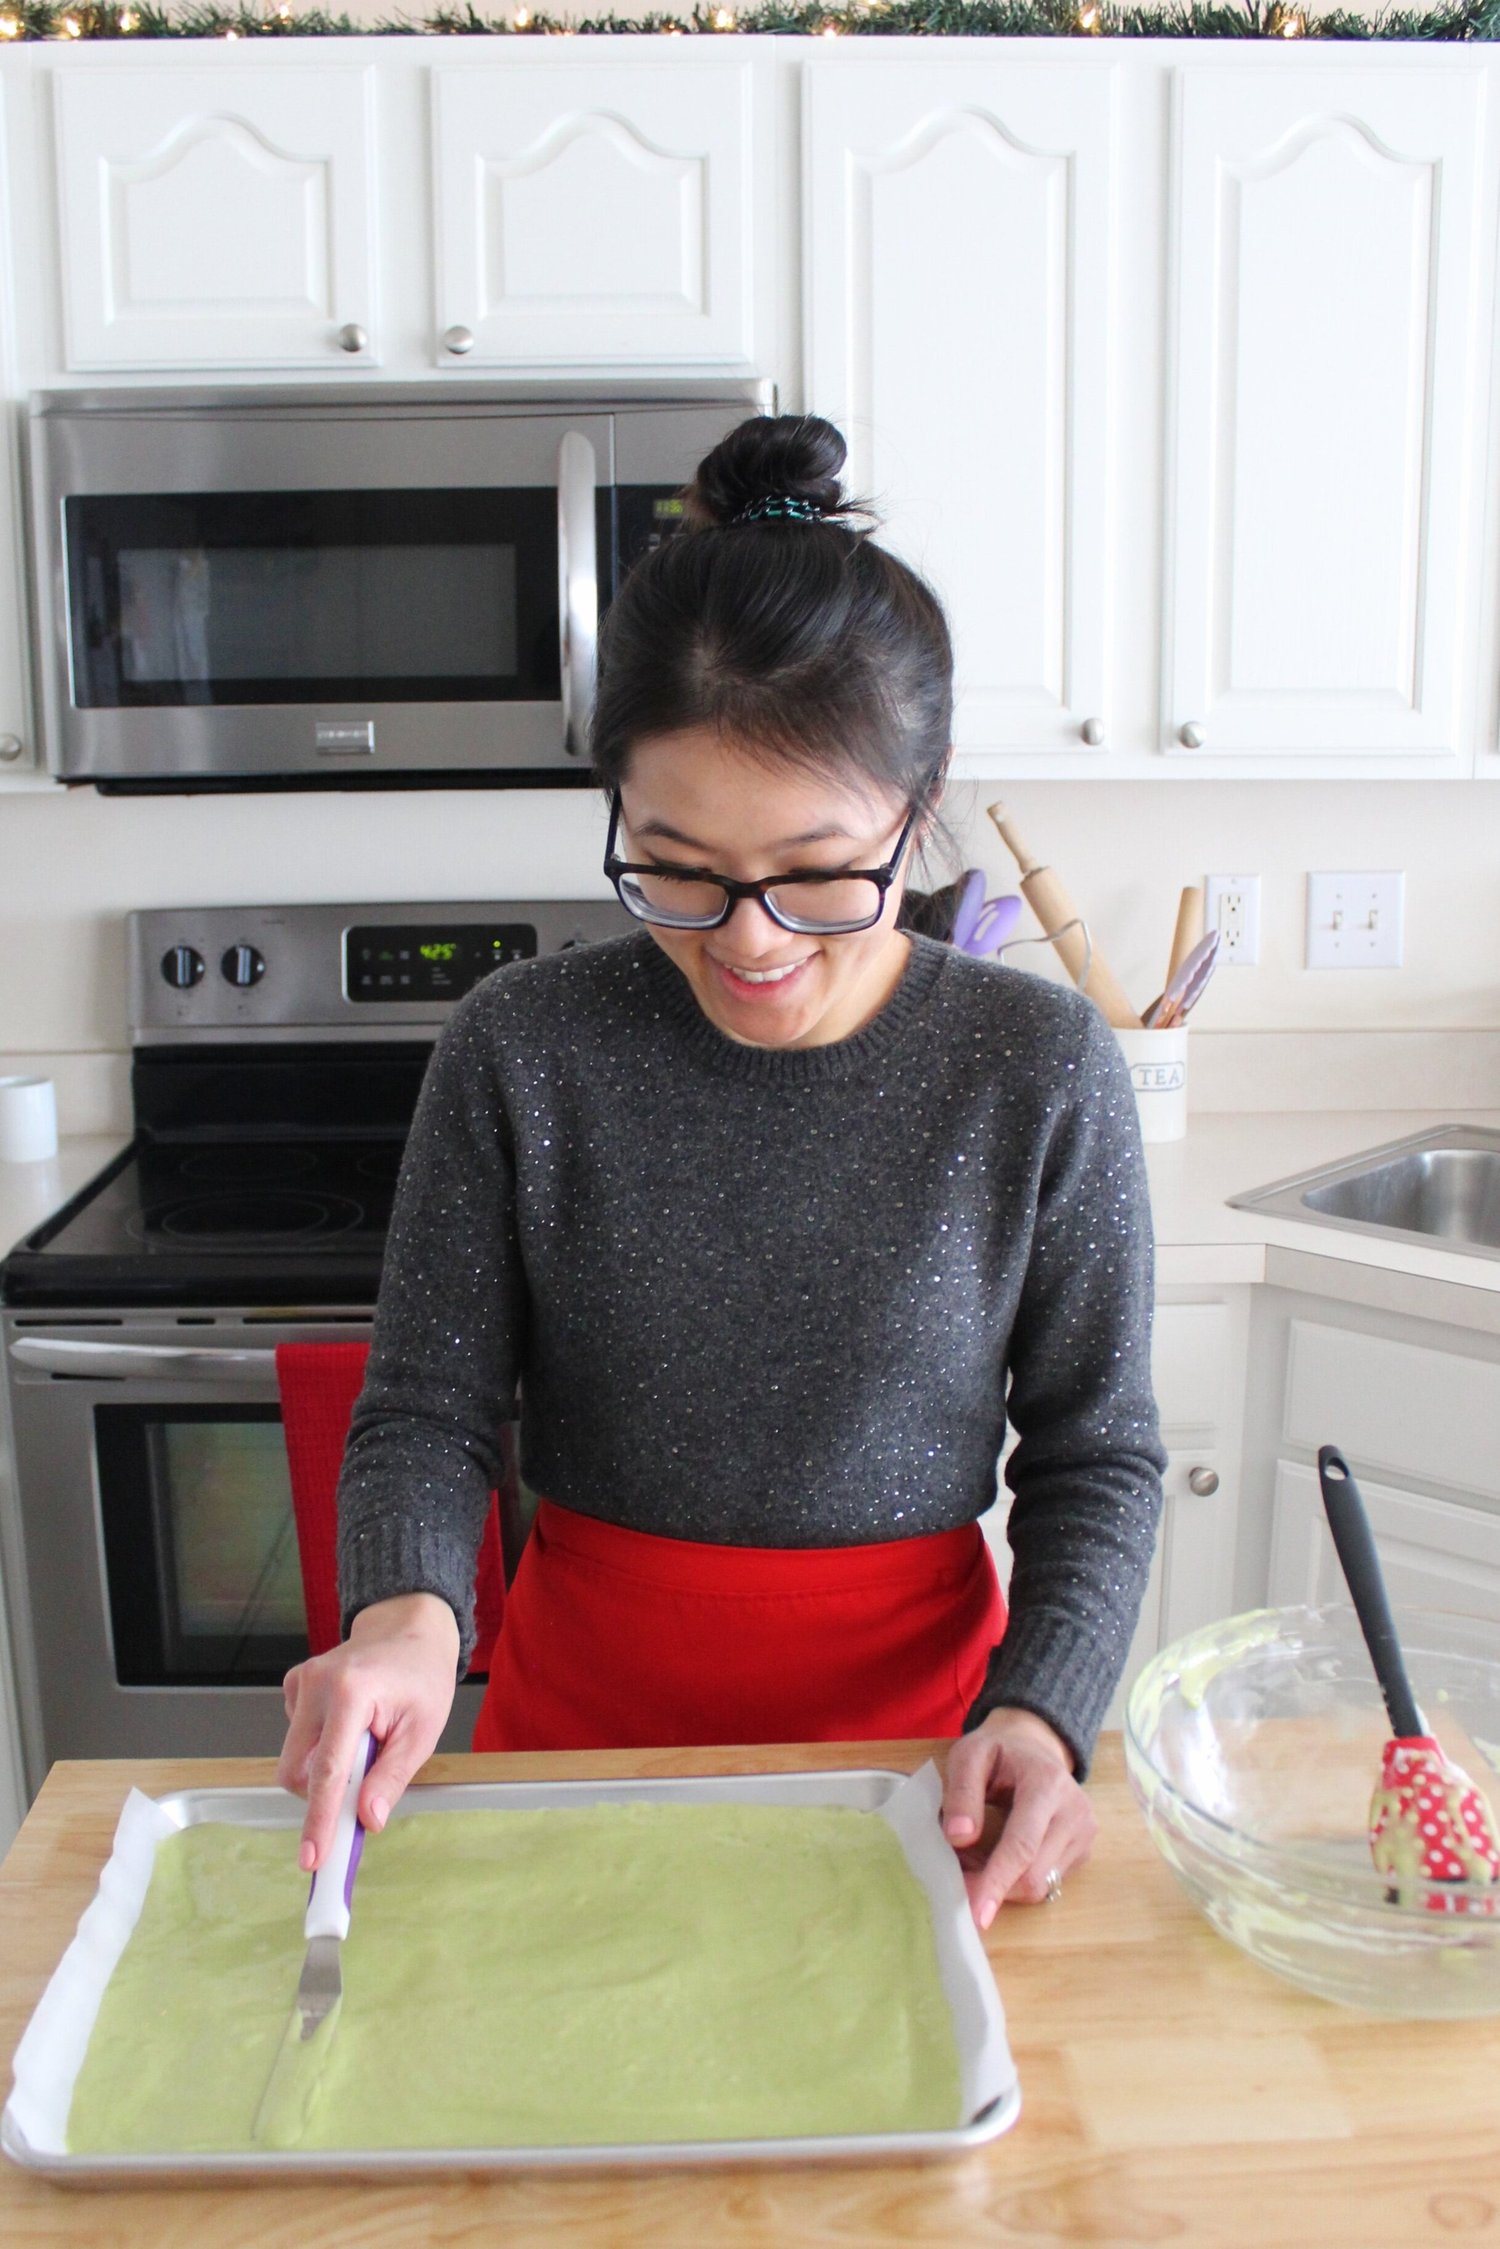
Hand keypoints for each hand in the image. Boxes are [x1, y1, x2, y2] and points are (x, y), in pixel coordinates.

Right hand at [278, 1592, 459, 1871]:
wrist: (408, 1628)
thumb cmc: (421, 1676)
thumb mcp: (423, 1730)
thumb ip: (392, 1777)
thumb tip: (368, 1819)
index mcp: (351, 1693)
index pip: (328, 1772)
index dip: (319, 1821)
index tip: (312, 1858)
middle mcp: (317, 1685)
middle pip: (298, 1772)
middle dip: (322, 1795)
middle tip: (360, 1792)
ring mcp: (300, 1682)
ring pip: (295, 1759)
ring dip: (325, 1769)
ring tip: (365, 1744)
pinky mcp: (293, 1685)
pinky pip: (297, 1738)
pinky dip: (319, 1747)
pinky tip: (348, 1727)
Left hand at [941, 1707, 1096, 1928]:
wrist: (1035, 1746)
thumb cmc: (998, 1751)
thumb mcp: (969, 1755)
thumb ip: (962, 1792)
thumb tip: (959, 1837)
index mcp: (1047, 1784)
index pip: (1022, 1845)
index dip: (997, 1881)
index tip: (977, 1914)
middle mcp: (1075, 1812)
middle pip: (1035, 1875)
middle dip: (994, 1887)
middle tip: (957, 1876)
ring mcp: (1084, 1834)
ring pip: (1041, 1885)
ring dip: (1004, 1885)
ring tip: (977, 1859)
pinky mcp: (1083, 1851)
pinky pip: (1048, 1882)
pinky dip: (1018, 1881)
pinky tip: (1001, 1858)